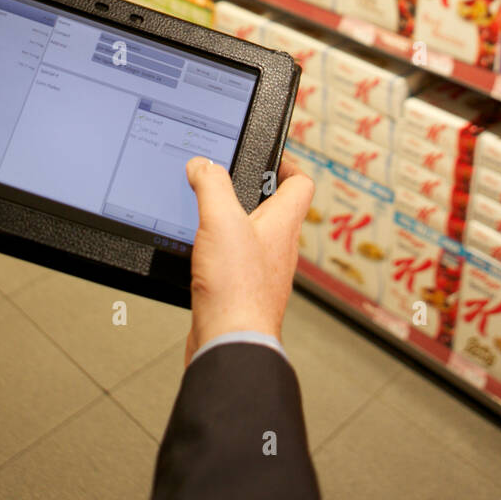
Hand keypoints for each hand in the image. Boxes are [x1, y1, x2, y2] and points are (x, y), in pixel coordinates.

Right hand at [183, 153, 313, 365]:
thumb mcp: (221, 222)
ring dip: (234, 223)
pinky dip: (219, 252)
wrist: (230, 343)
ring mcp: (262, 272)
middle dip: (253, 192)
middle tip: (228, 181)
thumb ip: (212, 186)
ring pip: (254, 237)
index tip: (269, 156)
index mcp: (282, 224)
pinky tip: (199, 254)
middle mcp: (278, 248)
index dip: (287, 165)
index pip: (301, 184)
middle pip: (276, 209)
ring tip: (209, 213)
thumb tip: (203, 164)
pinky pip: (236, 263)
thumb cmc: (237, 290)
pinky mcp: (243, 292)